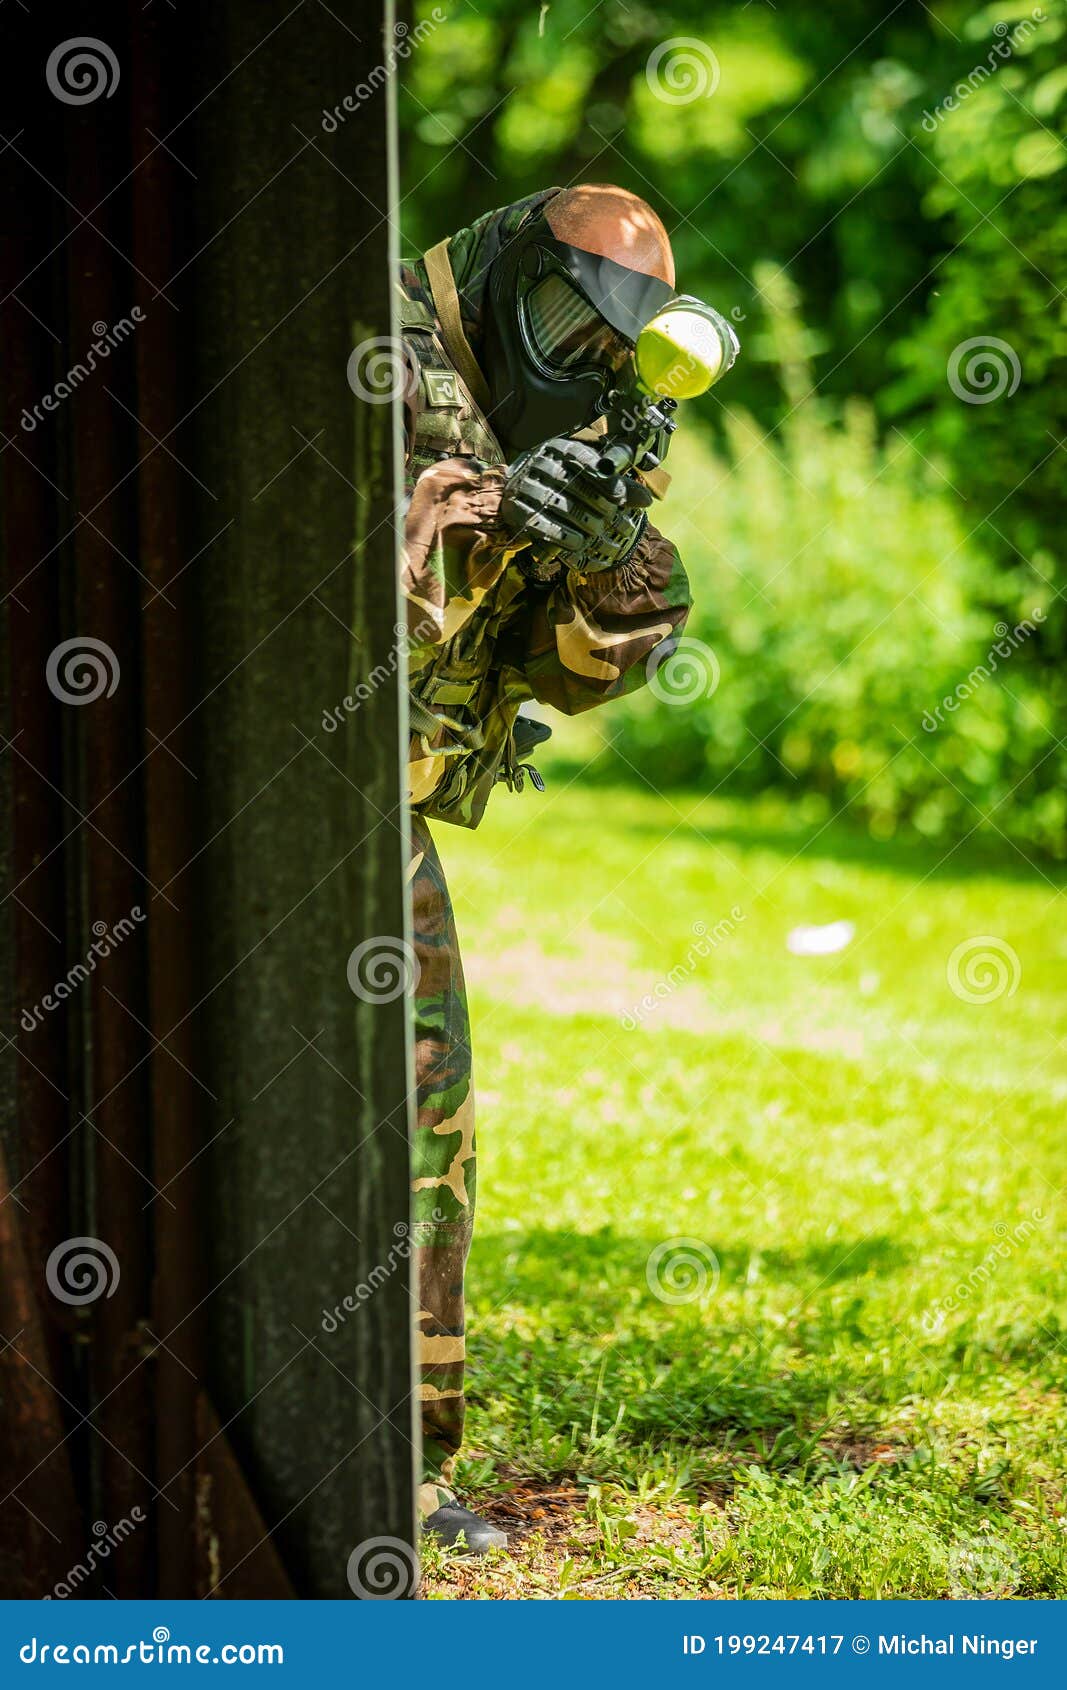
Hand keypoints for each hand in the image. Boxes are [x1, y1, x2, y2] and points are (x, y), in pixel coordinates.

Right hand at [499, 435, 651, 573]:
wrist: (516, 491)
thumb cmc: (560, 482)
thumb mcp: (584, 474)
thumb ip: (615, 483)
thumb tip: (647, 500)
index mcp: (558, 448)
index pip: (584, 459)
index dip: (603, 478)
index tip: (619, 497)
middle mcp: (540, 462)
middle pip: (574, 484)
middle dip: (596, 505)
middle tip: (612, 521)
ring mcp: (525, 485)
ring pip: (559, 505)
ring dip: (582, 522)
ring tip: (597, 533)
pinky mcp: (516, 509)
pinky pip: (542, 524)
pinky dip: (562, 535)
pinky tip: (578, 543)